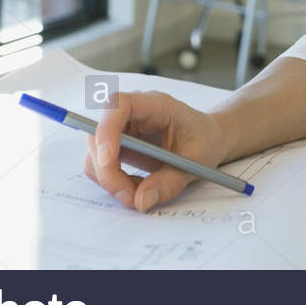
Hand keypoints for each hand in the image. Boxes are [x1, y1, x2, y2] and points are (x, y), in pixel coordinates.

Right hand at [84, 90, 232, 213]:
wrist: (209, 139)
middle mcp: (134, 113)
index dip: (106, 129)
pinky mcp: (119, 145)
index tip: (107, 160)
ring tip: (134, 195)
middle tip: (127, 195)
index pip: (118, 104)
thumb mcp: (197, 162)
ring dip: (107, 178)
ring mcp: (123, 129)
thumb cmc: (206, 140)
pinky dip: (112, 181)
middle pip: (99, 132)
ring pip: (96, 151)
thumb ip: (170, 181)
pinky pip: (102, 164)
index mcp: (156, 105)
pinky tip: (134, 189)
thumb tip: (141, 200)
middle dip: (106, 168)